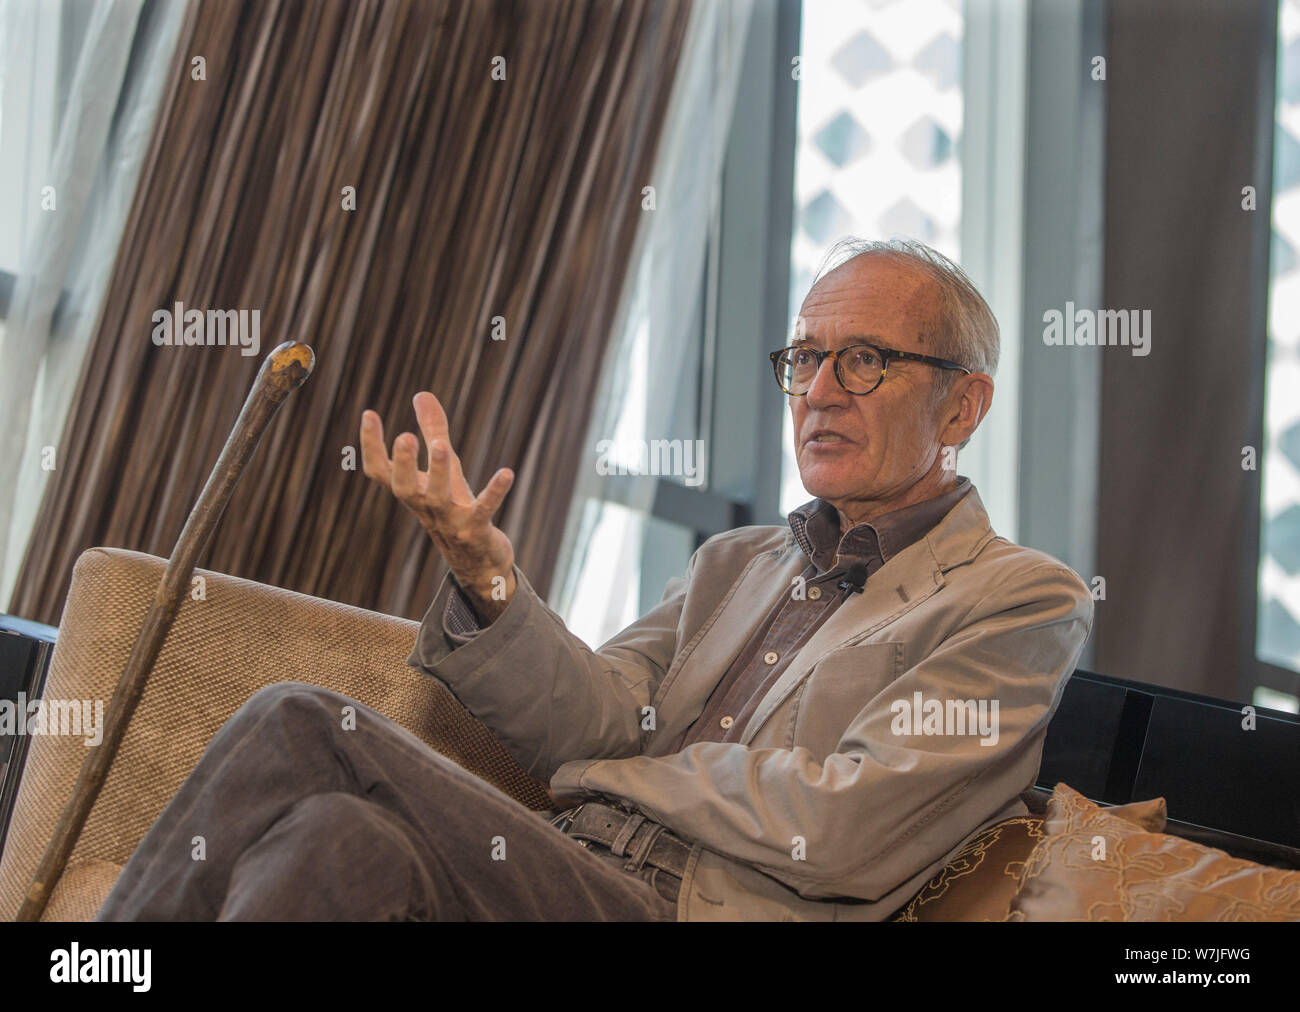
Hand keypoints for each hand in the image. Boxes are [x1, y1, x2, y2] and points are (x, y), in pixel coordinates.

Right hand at [360, 392, 516, 620]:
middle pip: (404, 488)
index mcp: (412, 492)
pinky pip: (484, 510)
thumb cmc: (455, 507)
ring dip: (440, 471)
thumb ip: (433, 429)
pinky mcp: (475, 530)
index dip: (372, 445)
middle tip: (405, 436)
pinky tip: (507, 472)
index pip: (381, 471)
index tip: (370, 414)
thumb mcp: (444, 468)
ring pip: (439, 498)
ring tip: (442, 445)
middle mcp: (425, 507)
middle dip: (403, 463)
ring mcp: (449, 521)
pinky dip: (494, 492)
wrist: (476, 561)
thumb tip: (422, 394)